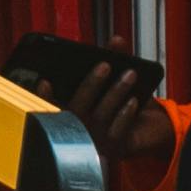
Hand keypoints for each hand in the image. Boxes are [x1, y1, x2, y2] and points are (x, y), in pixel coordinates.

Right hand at [48, 52, 172, 155]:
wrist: (145, 132)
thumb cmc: (119, 100)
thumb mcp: (115, 80)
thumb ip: (114, 57)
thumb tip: (117, 40)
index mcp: (67, 113)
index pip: (48, 106)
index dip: (45, 96)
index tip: (45, 82)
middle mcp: (76, 131)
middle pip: (78, 108)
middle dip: (92, 84)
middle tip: (105, 65)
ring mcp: (93, 142)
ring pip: (100, 118)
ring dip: (115, 94)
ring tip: (130, 74)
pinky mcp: (112, 151)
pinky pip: (117, 133)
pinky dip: (125, 116)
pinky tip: (133, 101)